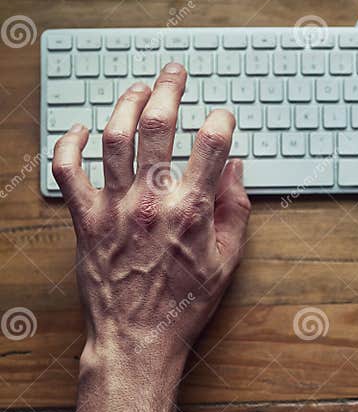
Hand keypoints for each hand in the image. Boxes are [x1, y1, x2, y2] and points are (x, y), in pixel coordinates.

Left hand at [52, 63, 250, 374]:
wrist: (137, 339)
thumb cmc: (184, 303)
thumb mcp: (228, 260)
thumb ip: (235, 209)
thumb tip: (235, 168)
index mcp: (192, 210)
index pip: (211, 144)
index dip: (221, 120)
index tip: (223, 116)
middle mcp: (152, 200)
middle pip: (158, 125)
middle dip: (169, 88)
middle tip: (174, 72)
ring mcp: (114, 207)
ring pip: (115, 137)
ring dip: (125, 104)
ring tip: (137, 89)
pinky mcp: (85, 220)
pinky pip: (68, 172)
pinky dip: (70, 144)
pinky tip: (82, 129)